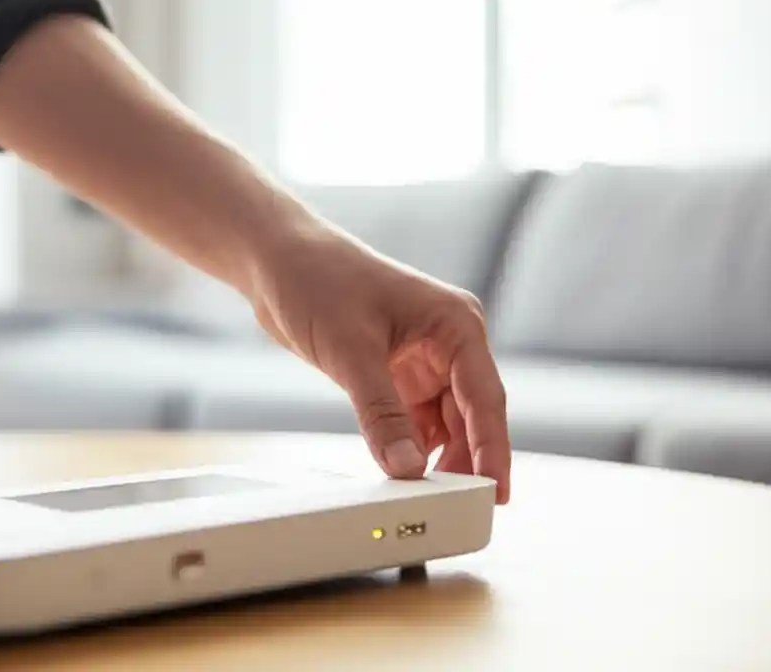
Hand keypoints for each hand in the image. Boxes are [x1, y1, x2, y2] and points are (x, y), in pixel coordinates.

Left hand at [249, 221, 511, 503]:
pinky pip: (414, 423)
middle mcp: (448, 343)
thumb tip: (407, 469)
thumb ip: (381, 414)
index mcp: (456, 325)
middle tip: (453, 510)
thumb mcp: (350, 351)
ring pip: (444, 425)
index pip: (485, 399)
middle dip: (464, 462)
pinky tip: (400, 474)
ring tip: (423, 499)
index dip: (493, 452)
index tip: (494, 496)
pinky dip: (408, 448)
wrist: (276, 260)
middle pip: (471, 418)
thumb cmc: (318, 280)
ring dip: (435, 459)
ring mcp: (423, 361)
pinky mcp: (396, 375)